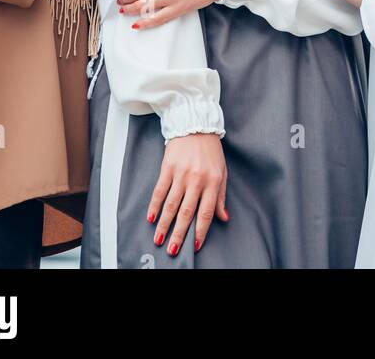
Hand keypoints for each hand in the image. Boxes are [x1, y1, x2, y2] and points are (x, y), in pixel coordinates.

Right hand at [148, 133, 228, 254]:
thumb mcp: (222, 171)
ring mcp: (181, 173)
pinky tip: (151, 217)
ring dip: (164, 224)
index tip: (195, 246)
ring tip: (159, 239)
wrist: (196, 123)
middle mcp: (197, 179)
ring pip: (171, 205)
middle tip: (173, 250)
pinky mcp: (167, 167)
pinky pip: (159, 190)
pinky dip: (154, 205)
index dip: (200, 231)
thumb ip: (221, 196)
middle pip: (186, 213)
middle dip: (179, 234)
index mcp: (213, 182)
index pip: (206, 213)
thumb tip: (223, 217)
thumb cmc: (211, 150)